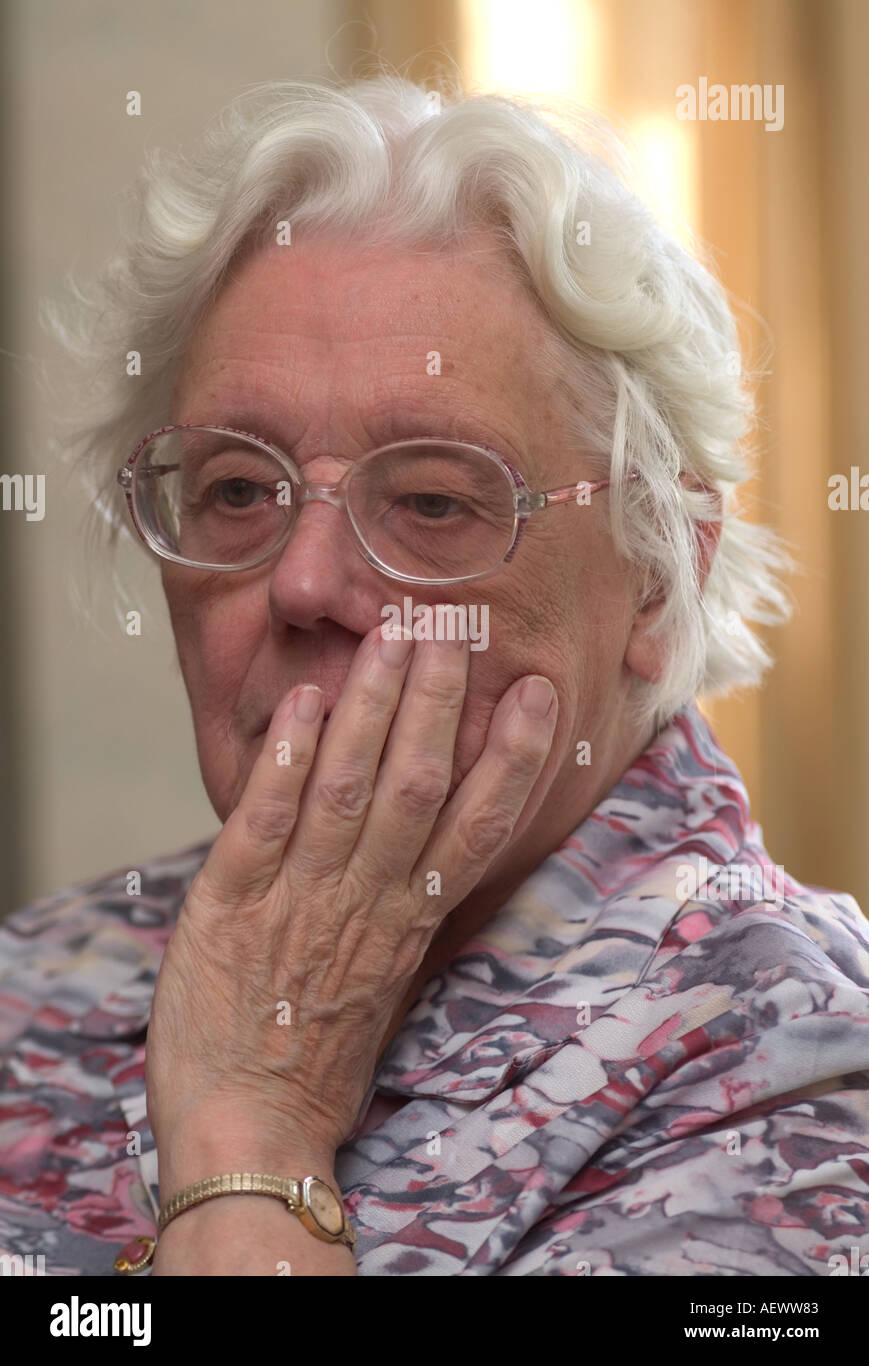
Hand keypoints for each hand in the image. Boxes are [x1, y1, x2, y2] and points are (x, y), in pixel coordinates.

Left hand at [145, 611, 557, 1173]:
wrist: (251, 1136)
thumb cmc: (316, 1063)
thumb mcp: (384, 985)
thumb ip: (402, 912)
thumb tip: (426, 849)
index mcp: (409, 924)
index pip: (475, 827)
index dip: (510, 757)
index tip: (535, 695)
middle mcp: (365, 904)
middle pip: (417, 788)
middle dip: (438, 703)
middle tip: (455, 625)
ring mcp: (297, 902)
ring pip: (349, 791)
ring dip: (372, 709)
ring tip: (391, 636)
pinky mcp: (228, 907)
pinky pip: (264, 822)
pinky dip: (287, 761)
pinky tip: (305, 702)